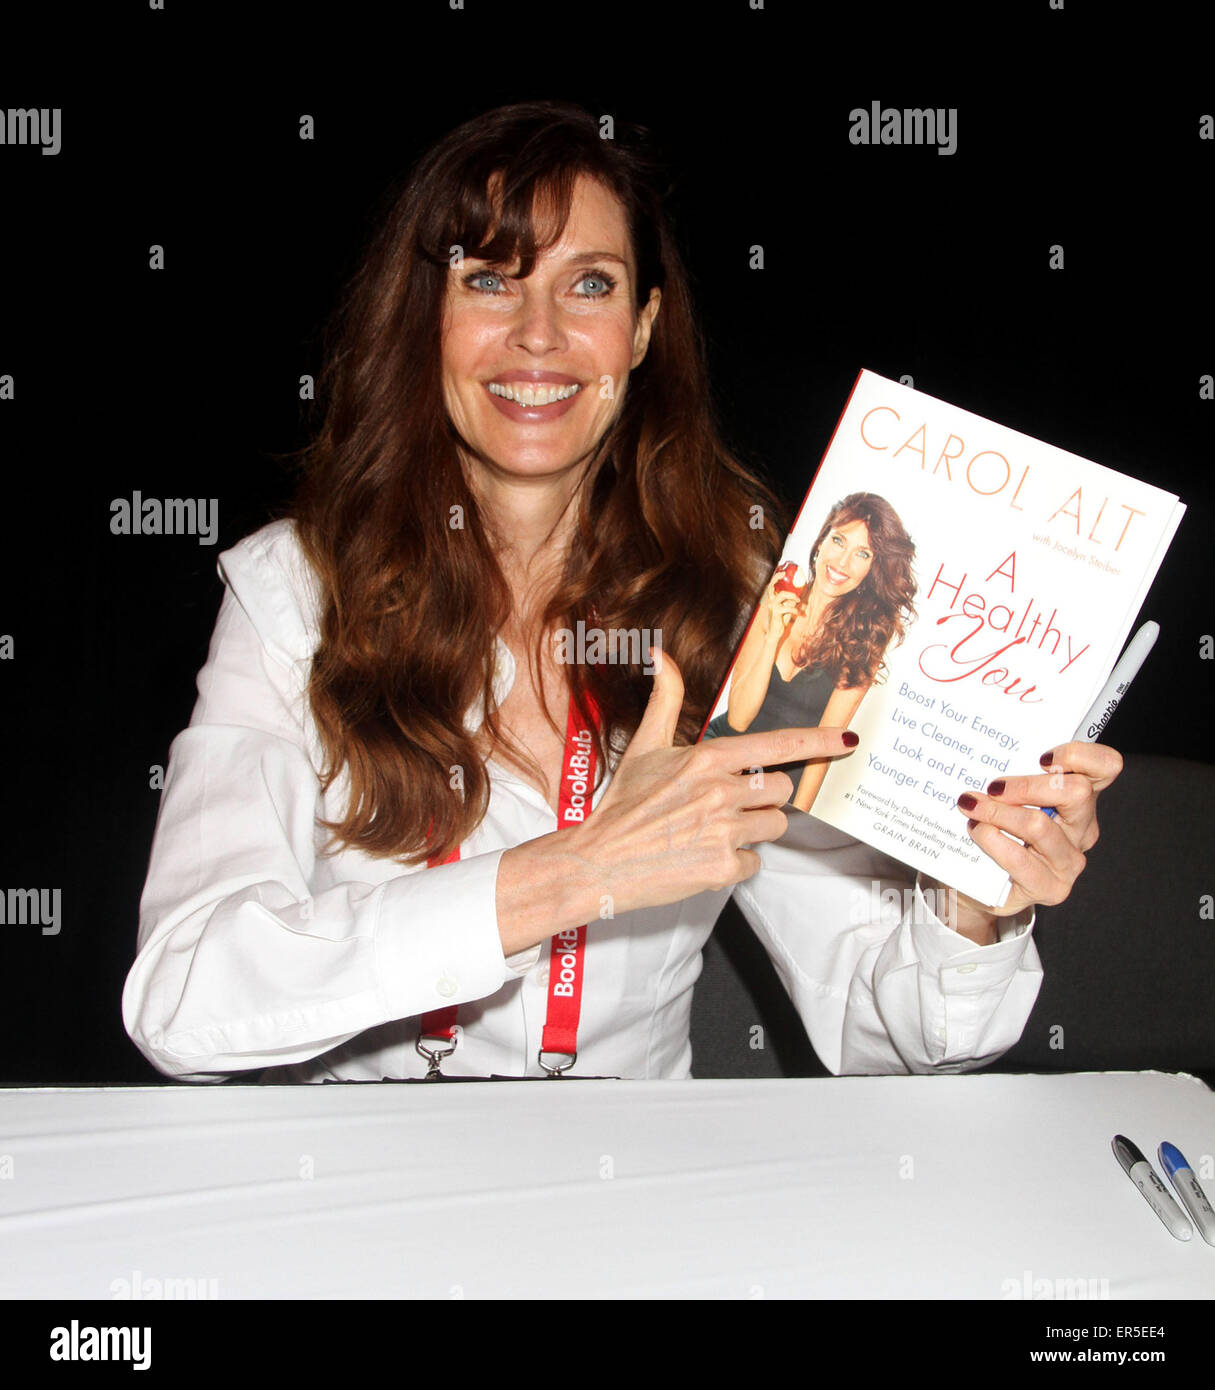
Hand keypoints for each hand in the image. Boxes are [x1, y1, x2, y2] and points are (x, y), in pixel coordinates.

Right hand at [570, 649, 857, 915]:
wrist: (599, 861)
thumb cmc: (622, 806)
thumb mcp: (643, 746)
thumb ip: (665, 699)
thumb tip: (662, 655)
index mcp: (706, 759)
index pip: (776, 747)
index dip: (817, 742)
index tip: (846, 739)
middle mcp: (719, 793)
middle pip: (780, 790)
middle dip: (762, 797)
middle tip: (725, 804)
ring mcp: (723, 832)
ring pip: (773, 826)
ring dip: (753, 830)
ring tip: (713, 831)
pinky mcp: (722, 869)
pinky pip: (756, 863)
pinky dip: (736, 863)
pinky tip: (704, 856)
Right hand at [761, 575, 803, 644]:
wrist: (774, 634)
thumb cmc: (781, 621)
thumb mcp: (787, 610)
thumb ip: (791, 602)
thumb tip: (799, 595)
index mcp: (772, 600)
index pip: (771, 586)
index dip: (776, 578)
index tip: (783, 573)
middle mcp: (770, 602)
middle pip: (774, 587)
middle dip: (781, 582)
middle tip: (793, 586)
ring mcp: (772, 606)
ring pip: (782, 595)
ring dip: (792, 596)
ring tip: (799, 601)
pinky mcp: (776, 613)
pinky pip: (788, 607)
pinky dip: (795, 610)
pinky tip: (800, 614)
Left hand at [925, 742, 1123, 937]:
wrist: (980, 885)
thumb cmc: (996, 832)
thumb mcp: (1008, 797)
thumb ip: (1011, 775)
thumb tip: (984, 755)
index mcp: (1079, 798)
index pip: (1105, 766)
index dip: (1078, 755)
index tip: (1041, 758)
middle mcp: (1082, 828)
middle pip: (1076, 792)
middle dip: (1027, 785)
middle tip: (993, 787)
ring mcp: (1070, 860)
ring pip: (1040, 825)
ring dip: (999, 812)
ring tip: (973, 807)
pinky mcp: (1052, 887)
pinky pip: (1019, 858)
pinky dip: (991, 839)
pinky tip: (976, 831)